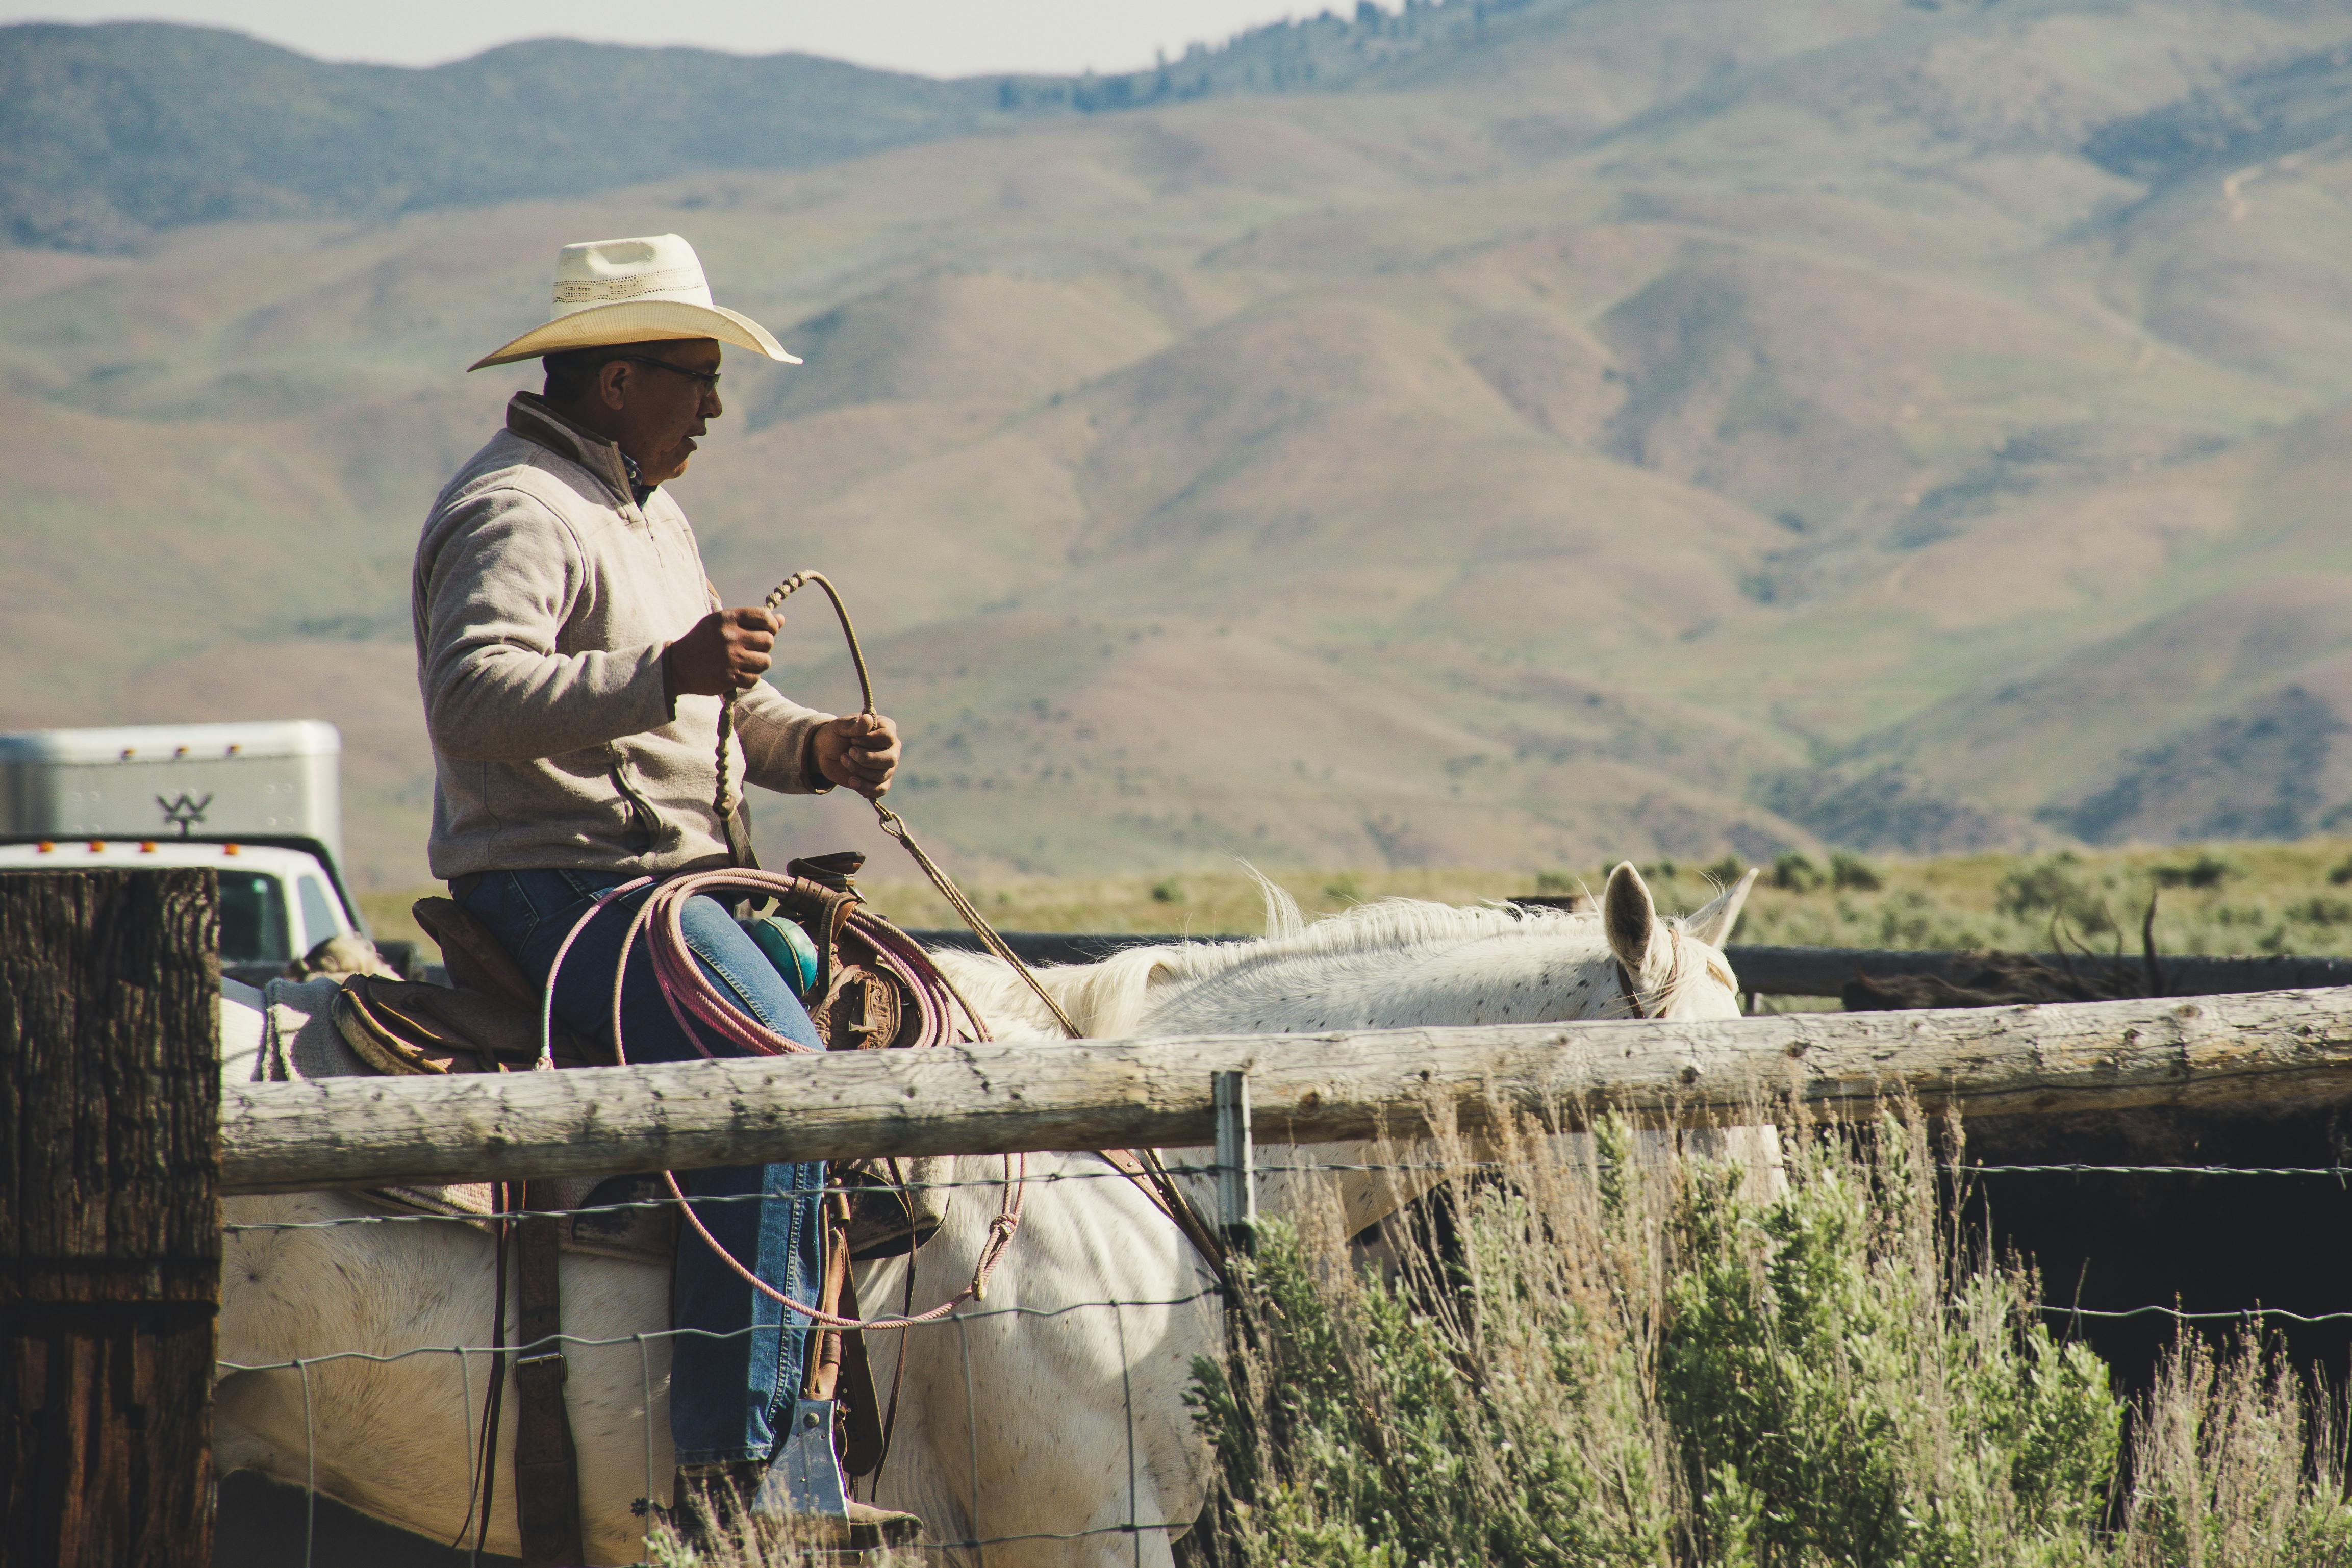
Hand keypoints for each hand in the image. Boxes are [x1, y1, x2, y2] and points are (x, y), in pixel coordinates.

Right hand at [664, 607, 778, 697]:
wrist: (677, 665)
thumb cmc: (703, 641)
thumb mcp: (721, 624)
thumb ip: (750, 621)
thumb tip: (782, 619)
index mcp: (727, 618)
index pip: (764, 617)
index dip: (772, 624)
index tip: (768, 630)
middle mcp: (730, 637)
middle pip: (768, 640)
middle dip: (763, 646)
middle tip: (751, 648)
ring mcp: (731, 658)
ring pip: (765, 661)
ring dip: (758, 663)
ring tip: (744, 661)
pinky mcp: (730, 677)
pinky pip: (755, 678)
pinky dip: (749, 677)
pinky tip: (737, 673)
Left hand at [813, 713, 900, 797]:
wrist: (826, 753)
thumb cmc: (836, 735)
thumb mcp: (840, 727)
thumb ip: (855, 725)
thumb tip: (868, 719)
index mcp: (886, 728)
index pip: (888, 737)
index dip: (869, 741)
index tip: (853, 739)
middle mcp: (891, 748)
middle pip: (890, 759)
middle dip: (866, 759)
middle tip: (849, 752)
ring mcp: (887, 766)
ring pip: (882, 775)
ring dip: (859, 770)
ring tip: (844, 760)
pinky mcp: (880, 781)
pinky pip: (881, 790)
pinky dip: (866, 788)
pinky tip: (852, 781)